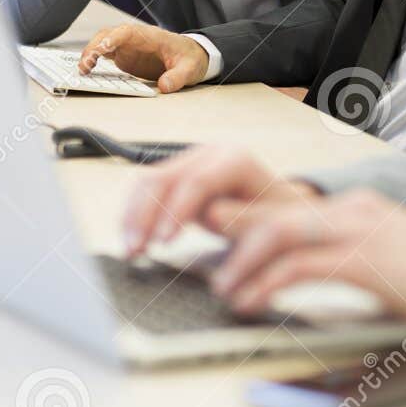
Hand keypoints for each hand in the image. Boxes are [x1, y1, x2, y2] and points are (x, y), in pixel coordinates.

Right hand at [78, 22, 207, 92]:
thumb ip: (178, 77)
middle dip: (94, 47)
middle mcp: (134, 39)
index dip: (113, 38)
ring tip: (82, 71)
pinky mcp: (123, 57)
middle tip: (85, 65)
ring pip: (102, 44)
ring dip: (90, 54)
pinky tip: (86, 72)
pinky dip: (93, 61)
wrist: (191, 56)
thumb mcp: (190, 68)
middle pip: (108, 36)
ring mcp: (127, 47)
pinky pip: (103, 55)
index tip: (103, 48)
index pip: (127, 32)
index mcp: (150, 36)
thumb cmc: (190, 57)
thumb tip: (165, 86)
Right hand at [122, 145, 320, 255]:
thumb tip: (211, 215)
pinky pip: (145, 191)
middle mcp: (208, 155)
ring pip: (148, 182)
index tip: (164, 243)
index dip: (177, 212)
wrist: (275, 207)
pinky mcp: (176, 176)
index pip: (198, 181)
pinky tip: (130, 240)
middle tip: (136, 251)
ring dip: (132, 217)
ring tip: (129, 251)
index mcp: (235, 160)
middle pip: (164, 177)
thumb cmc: (276, 216)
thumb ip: (242, 217)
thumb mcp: (268, 220)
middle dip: (144, 216)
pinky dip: (133, 216)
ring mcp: (189, 162)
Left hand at [203, 187, 405, 333]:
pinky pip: (298, 266)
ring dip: (241, 263)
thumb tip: (298, 273)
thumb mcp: (380, 256)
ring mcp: (357, 230)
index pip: (286, 203)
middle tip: (198, 252)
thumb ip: (340, 256)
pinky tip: (250, 302)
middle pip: (273, 210)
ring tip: (222, 288)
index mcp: (353, 206)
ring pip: (278, 233)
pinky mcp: (364, 259)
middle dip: (229, 229)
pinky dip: (265, 284)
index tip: (212, 231)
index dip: (244, 216)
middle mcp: (350, 209)